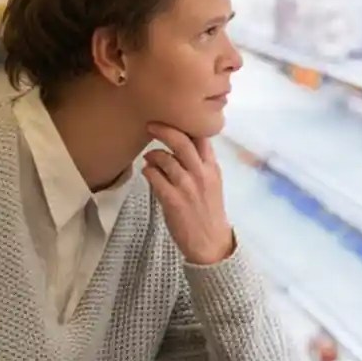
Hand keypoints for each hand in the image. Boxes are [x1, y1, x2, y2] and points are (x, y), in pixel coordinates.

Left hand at [143, 123, 234, 264]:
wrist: (210, 242)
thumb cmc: (209, 212)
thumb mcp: (213, 183)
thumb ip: (200, 164)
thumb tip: (179, 147)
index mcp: (213, 168)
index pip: (202, 137)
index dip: (187, 124)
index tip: (175, 118)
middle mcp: (201, 174)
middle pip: (182, 141)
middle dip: (164, 129)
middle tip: (151, 125)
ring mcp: (187, 186)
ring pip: (164, 158)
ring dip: (152, 156)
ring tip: (150, 159)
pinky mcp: (173, 200)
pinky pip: (154, 176)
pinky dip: (148, 172)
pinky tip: (148, 174)